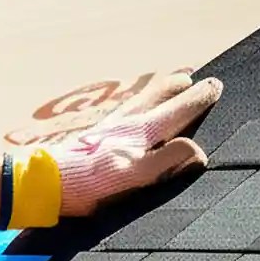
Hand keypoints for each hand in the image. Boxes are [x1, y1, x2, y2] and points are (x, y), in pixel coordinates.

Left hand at [48, 73, 222, 216]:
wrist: (44, 182)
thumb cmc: (90, 182)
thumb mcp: (135, 175)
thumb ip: (167, 160)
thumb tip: (198, 150)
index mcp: (140, 132)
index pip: (177, 111)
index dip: (198, 100)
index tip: (215, 86)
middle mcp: (124, 124)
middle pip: (155, 99)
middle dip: (176, 89)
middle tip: (191, 77)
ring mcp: (107, 129)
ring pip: (138, 103)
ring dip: (155, 93)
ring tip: (166, 86)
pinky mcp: (92, 138)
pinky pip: (123, 113)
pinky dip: (136, 106)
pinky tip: (130, 114)